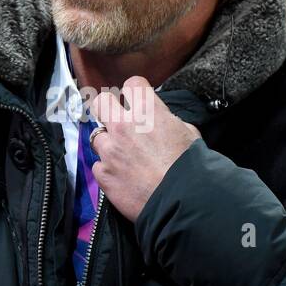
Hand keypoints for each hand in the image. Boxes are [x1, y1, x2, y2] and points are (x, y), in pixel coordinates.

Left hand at [87, 76, 201, 221]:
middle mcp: (123, 126)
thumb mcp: (189, 134)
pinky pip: (98, 165)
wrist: (180, 202)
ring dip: (108, 143)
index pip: (133, 83)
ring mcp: (110, 150)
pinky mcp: (103, 173)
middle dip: (108, 108)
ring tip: (122, 155)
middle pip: (101, 100)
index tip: (138, 100)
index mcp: (147, 111)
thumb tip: (164, 122)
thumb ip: (170, 122)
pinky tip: (122, 176)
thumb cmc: (190, 168)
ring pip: (96, 135)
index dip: (137, 91)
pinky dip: (108, 169)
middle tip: (118, 120)